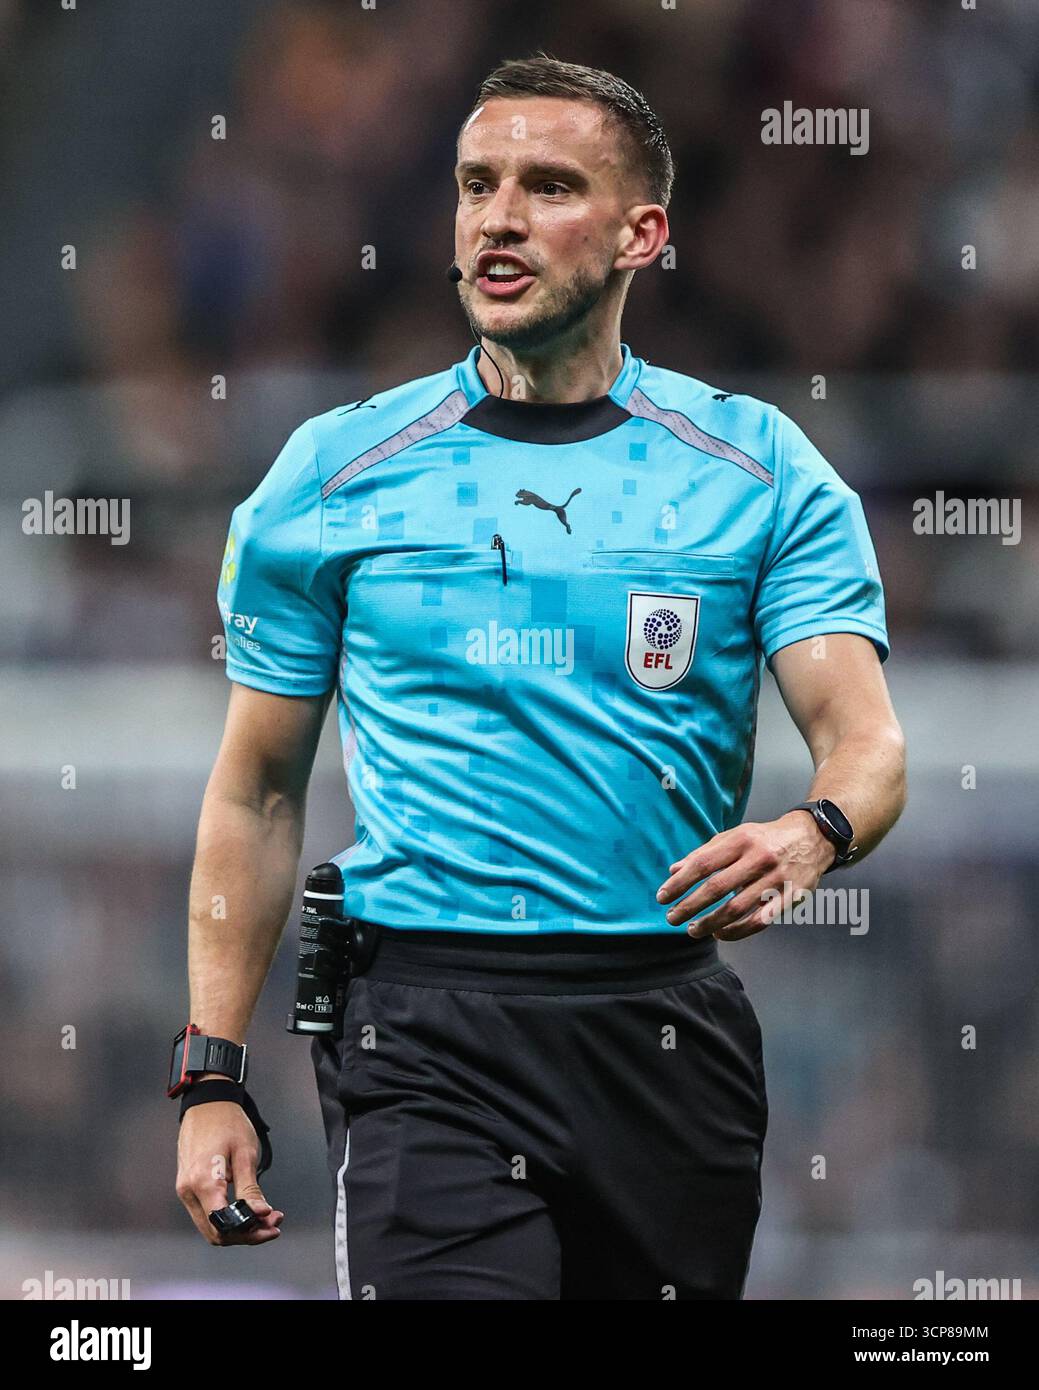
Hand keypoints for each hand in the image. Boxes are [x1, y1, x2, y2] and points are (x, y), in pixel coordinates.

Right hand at [176, 1101, 283, 1246]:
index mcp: (202, 1182)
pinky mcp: (188, 1186)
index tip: (271, 1226)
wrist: (207, 1102)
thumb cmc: (227, 1121)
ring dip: (237, 1227)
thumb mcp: (245, 1153)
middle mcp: (188, 1190)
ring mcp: (185, 1189)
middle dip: (246, 1233)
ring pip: (210, 1225)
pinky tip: (246, 1207)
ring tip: (264, 1215)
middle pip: (215, 1232)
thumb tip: (260, 1214)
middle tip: (272, 1223)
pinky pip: (206, 1212)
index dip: (249, 1232)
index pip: (223, 1225)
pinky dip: (226, 1216)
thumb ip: (251, 1188)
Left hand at [656, 811, 836, 940]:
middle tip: (672, 918)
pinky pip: (761, 921)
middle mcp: (759, 858)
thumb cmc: (764, 839)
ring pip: (737, 908)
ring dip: (710, 923)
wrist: (811, 838)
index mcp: (742, 840)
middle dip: (690, 905)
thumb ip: (704, 853)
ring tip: (693, 930)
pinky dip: (738, 932)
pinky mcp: (791, 898)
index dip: (680, 883)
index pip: (703, 864)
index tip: (662, 896)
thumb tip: (673, 871)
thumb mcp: (734, 836)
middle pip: (717, 887)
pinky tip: (720, 934)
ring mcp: (776, 879)